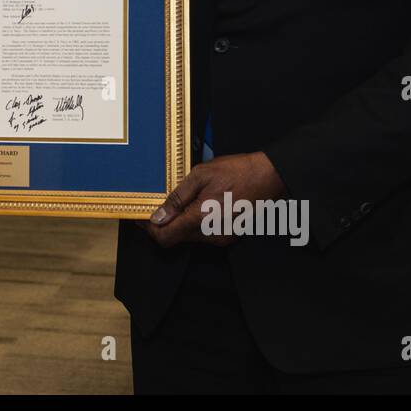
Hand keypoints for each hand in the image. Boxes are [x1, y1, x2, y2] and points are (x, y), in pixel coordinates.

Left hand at [141, 151, 285, 247]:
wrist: (270, 176)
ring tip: (178, 202)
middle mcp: (211, 234)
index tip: (140, 217)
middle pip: (175, 239)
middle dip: (162, 225)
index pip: (165, 237)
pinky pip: (202, 235)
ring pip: (188, 238)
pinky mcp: (228, 236)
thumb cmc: (236, 171)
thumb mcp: (201, 175)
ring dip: (179, 224)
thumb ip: (177, 198)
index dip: (149, 229)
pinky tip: (196, 205)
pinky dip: (193, 224)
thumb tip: (158, 217)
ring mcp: (221, 237)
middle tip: (154, 205)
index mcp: (201, 219)